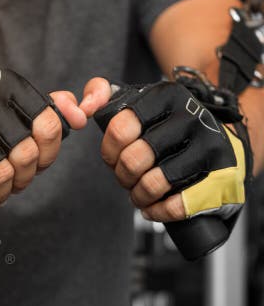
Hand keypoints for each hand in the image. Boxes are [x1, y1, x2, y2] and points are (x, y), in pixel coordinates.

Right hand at [0, 70, 86, 216]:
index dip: (47, 153)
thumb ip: (46, 108)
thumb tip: (81, 112)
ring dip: (3, 193)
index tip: (35, 163)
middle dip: (24, 178)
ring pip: (4, 174)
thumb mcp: (6, 109)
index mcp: (7, 85)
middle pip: (28, 154)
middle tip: (13, 184)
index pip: (49, 123)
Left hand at [81, 77, 250, 222]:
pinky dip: (159, 212)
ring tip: (142, 194)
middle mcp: (191, 116)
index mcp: (166, 96)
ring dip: (140, 196)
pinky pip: (176, 205)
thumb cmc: (166, 129)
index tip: (115, 158)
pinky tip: (156, 207)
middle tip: (130, 178)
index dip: (110, 152)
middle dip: (124, 176)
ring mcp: (210, 146)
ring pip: (153, 183)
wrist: (220, 144)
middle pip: (133, 159)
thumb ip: (100, 94)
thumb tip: (83, 107)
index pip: (119, 128)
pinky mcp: (222, 176)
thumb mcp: (135, 103)